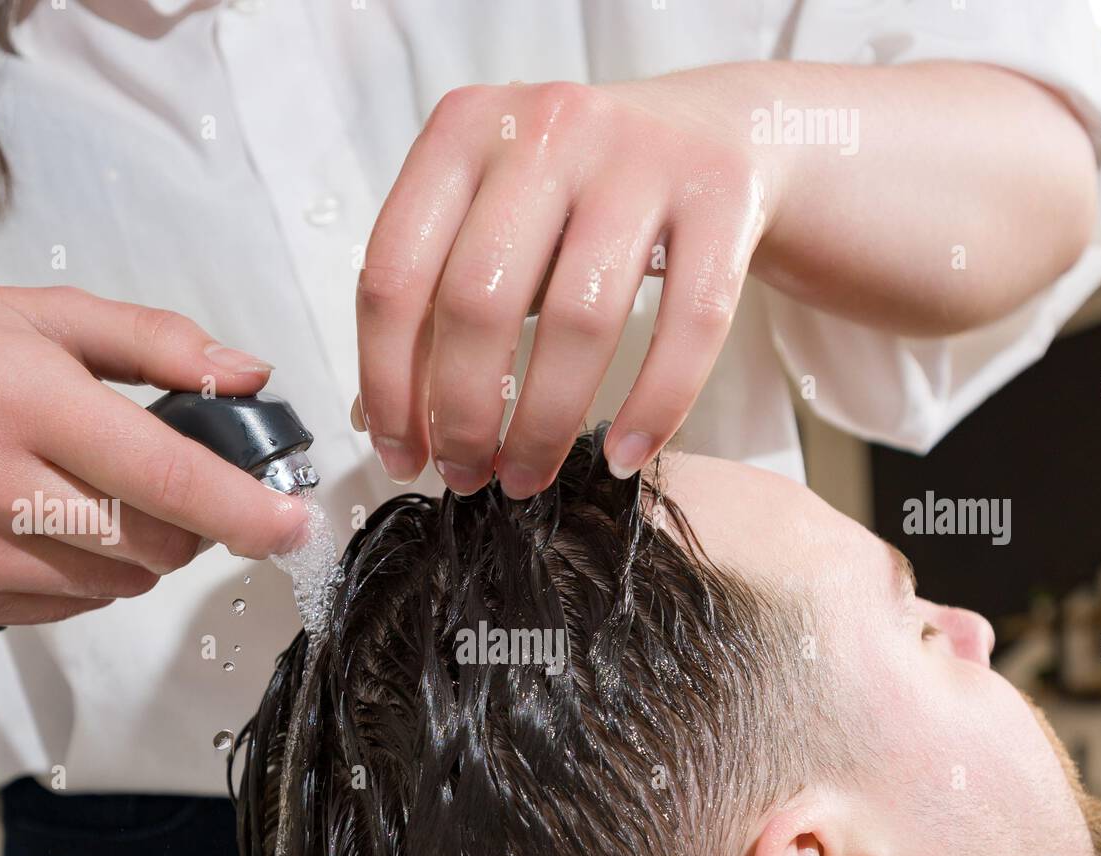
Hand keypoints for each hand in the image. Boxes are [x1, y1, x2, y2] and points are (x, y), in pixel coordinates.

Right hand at [0, 286, 305, 624]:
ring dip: (143, 547)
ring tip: (93, 491)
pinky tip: (53, 524)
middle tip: (174, 482)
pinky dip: (94, 572)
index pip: (163, 475)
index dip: (243, 509)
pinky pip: (78, 604)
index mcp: (23, 401)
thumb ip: (155, 341)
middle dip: (194, 524)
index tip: (293, 524)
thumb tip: (247, 373)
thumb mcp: (41, 315)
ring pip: (124, 581)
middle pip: (157, 544)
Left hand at [354, 77, 771, 498]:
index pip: (393, 275)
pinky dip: (652, 410)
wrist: (721, 130)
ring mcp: (639, 158)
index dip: (387, 384)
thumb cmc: (584, 198)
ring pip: (578, 323)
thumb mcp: (495, 222)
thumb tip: (377, 420)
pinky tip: (623, 459)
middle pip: (477, 303)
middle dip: (462, 417)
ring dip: (544, 428)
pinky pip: (688, 327)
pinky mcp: (722, 195)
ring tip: (527, 478)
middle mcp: (545, 131)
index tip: (403, 456)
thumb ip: (433, 303)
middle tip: (467, 476)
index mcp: (462, 132)